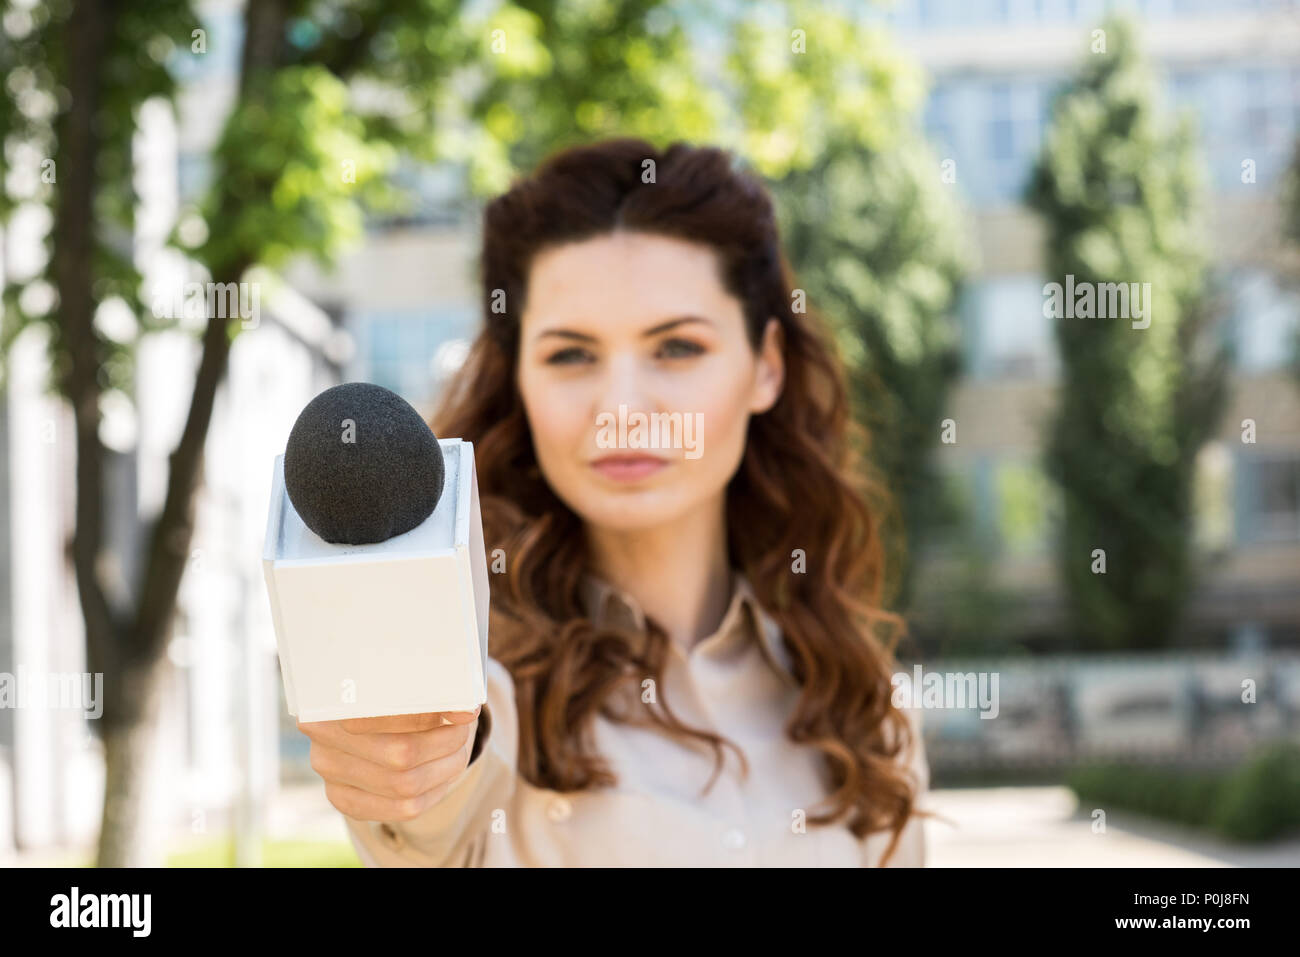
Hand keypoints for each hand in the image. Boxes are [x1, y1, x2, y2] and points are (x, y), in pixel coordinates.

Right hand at [298, 707, 481, 823]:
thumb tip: (464, 709)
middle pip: (400, 753)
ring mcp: (329, 771)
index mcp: (333, 692)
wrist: (372, 719)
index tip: (463, 711)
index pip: (383, 713)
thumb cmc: (398, 692)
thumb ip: (432, 690)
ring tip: (457, 748)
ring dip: (444, 767)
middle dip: (445, 743)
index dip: (428, 716)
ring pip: (405, 784)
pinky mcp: (343, 798)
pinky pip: (402, 809)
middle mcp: (321, 734)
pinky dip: (434, 790)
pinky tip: (441, 771)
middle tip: (462, 730)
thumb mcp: (412, 682)